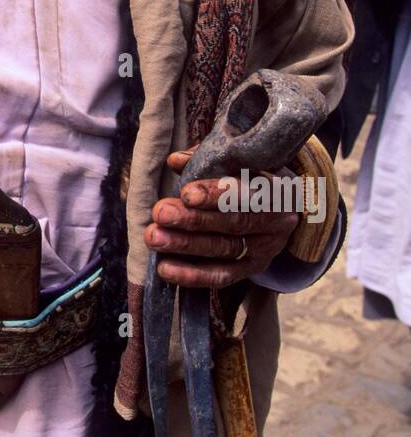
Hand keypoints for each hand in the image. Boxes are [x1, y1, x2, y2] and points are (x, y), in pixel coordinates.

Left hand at [143, 146, 299, 288]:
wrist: (281, 210)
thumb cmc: (250, 179)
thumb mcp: (236, 164)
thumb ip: (206, 160)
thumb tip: (175, 160)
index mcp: (275, 190)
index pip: (246, 192)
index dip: (215, 194)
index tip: (185, 193)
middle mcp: (276, 221)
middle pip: (233, 223)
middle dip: (193, 219)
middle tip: (160, 213)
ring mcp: (265, 249)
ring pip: (224, 249)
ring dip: (185, 245)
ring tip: (154, 237)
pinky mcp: (252, 270)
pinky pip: (221, 276)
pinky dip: (191, 275)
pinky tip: (165, 268)